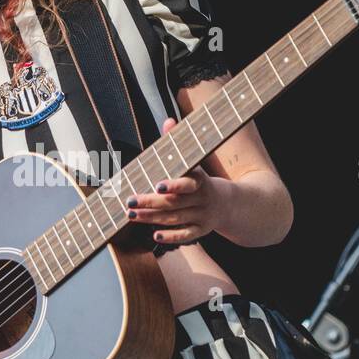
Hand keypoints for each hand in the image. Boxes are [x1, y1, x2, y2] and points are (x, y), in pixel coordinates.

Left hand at [125, 117, 230, 244]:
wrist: (228, 203)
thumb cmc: (200, 180)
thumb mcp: (194, 162)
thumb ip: (178, 143)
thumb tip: (168, 121)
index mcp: (200, 180)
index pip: (189, 183)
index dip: (174, 185)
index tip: (157, 185)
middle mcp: (202, 198)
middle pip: (175, 202)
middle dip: (151, 202)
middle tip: (130, 202)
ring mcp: (203, 216)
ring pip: (176, 218)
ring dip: (153, 218)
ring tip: (132, 215)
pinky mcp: (201, 230)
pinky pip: (186, 236)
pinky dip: (171, 237)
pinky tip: (155, 235)